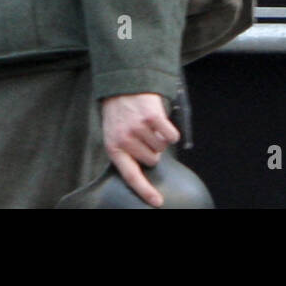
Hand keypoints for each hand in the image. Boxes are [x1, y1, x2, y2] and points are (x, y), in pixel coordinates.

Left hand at [101, 92, 180, 206]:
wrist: (123, 83)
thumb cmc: (119, 113)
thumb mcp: (114, 134)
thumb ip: (126, 152)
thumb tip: (143, 168)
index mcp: (114, 147)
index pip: (131, 176)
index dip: (145, 191)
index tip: (157, 202)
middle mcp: (125, 139)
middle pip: (153, 160)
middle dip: (152, 150)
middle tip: (143, 134)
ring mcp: (139, 128)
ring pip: (162, 148)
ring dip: (159, 138)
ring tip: (148, 124)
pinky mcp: (153, 117)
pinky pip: (172, 137)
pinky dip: (170, 132)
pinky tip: (160, 122)